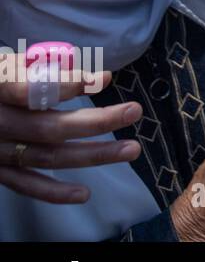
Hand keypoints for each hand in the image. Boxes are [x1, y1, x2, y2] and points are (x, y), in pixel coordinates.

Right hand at [0, 54, 141, 203]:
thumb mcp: (6, 67)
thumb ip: (41, 67)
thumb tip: (96, 77)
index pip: (27, 88)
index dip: (65, 85)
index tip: (104, 78)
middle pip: (49, 127)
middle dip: (95, 121)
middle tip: (134, 111)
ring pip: (47, 156)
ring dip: (92, 155)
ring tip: (130, 149)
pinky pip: (25, 184)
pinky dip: (53, 192)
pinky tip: (84, 194)